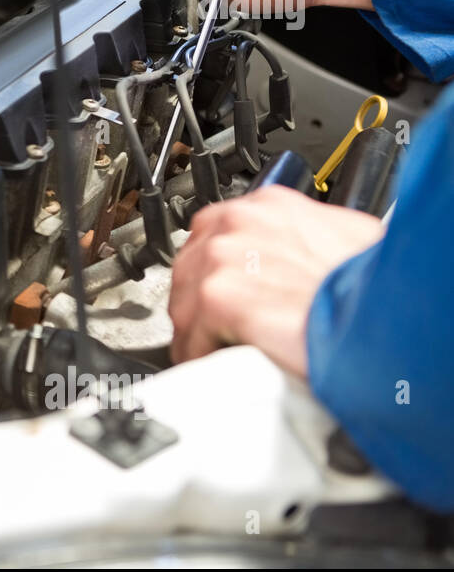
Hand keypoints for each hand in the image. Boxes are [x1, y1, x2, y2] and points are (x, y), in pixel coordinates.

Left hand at [169, 186, 382, 376]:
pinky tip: (216, 366)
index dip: (214, 270)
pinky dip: (200, 355)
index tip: (218, 290)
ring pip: (184, 301)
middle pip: (190, 266)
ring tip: (213, 351)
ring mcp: (224, 258)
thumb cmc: (375, 285)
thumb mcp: (345, 238)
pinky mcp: (218, 297)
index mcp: (270, 206)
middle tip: (212, 329)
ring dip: (196, 332)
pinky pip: (190, 334)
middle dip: (198, 302)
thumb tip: (300, 259)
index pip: (214, 233)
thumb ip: (305, 239)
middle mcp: (240, 224)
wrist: (387, 317)